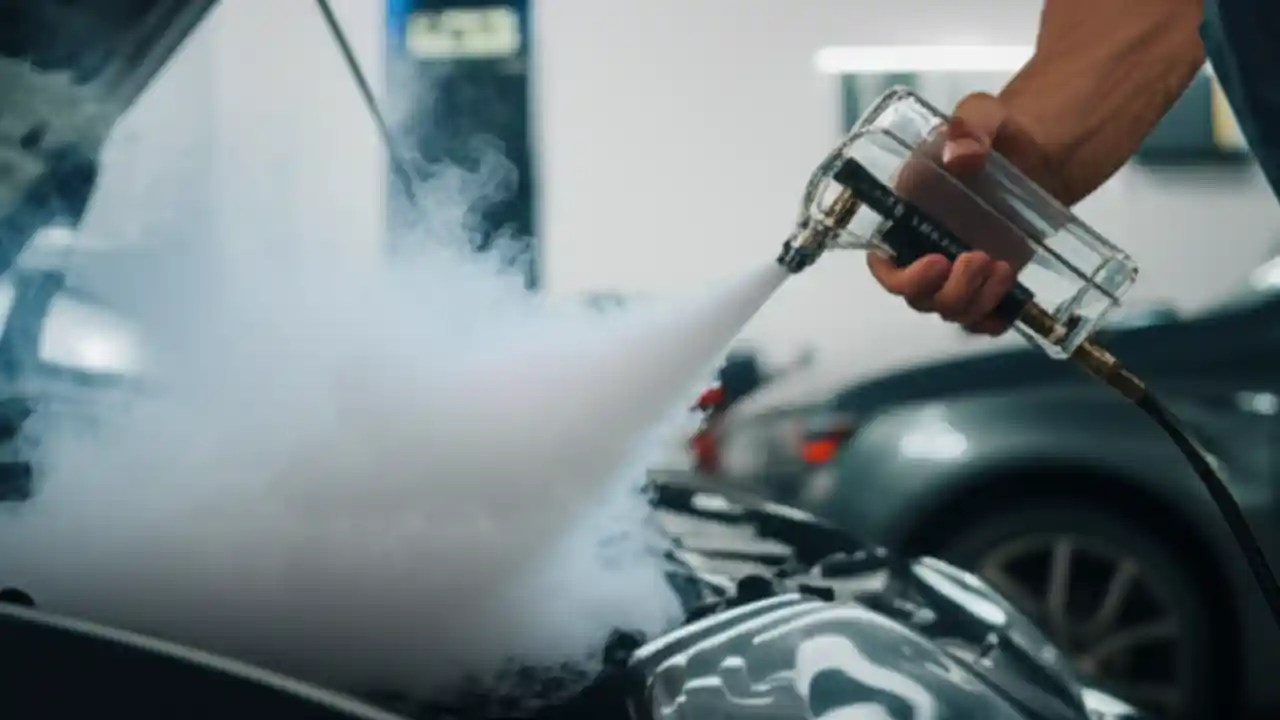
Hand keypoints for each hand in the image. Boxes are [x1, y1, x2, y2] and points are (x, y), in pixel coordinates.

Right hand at [867, 92, 1060, 335]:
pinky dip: (993, 321)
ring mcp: (956, 269)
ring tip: (1003, 269)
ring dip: (974, 302)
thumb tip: (962, 155)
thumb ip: (969, 128)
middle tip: (981, 259)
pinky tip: (1011, 306)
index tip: (936, 262)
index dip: (900, 277)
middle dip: (948, 292)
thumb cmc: (994, 132)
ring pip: (950, 310)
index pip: (883, 263)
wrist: (1036, 151)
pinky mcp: (987, 280)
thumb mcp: (981, 115)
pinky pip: (981, 318)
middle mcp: (923, 248)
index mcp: (906, 214)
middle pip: (918, 297)